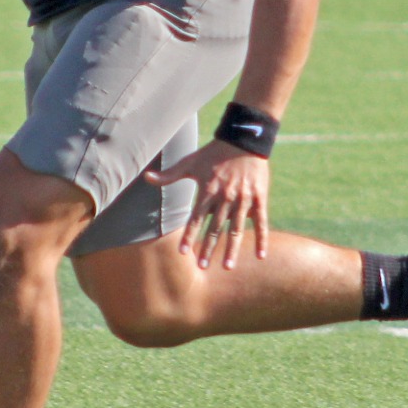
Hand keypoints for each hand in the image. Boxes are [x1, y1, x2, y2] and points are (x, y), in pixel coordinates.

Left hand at [145, 141, 269, 270]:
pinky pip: (261, 223)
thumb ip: (169, 175)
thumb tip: (145, 177)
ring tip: (227, 267)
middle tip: (202, 266)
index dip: (189, 235)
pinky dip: (262, 239)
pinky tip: (261, 256)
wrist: (243, 140)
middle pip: (215, 228)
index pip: (196, 219)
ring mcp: (243, 200)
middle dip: (208, 248)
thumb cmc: (214, 152)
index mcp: (208, 192)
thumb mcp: (190, 162)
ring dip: (231, 249)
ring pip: (236, 230)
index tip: (183, 252)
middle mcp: (225, 199)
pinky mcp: (259, 198)